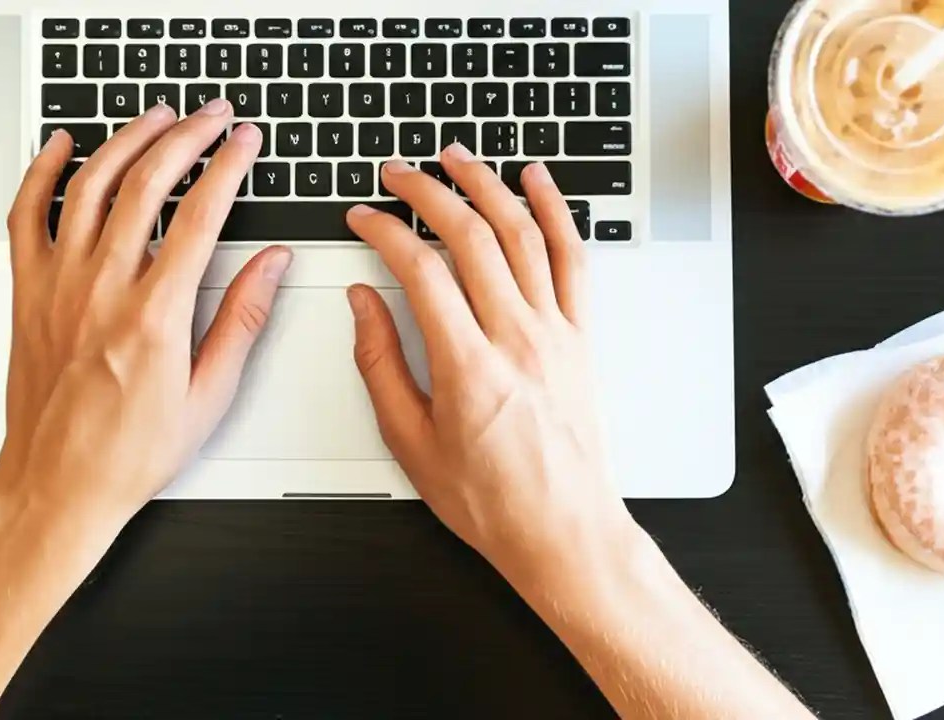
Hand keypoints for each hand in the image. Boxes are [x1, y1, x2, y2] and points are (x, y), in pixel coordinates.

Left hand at [0, 100, 290, 522]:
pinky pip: (27, 214)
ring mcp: (59, 285)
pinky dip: (43, 171)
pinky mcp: (29, 291)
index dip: (229, 166)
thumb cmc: (131, 450)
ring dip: (127, 140)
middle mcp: (103, 289)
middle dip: (187, 137)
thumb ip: (243, 319)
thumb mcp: (210, 394)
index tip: (245, 140)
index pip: (201, 214)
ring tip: (158, 117)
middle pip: (147, 184)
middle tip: (212, 116)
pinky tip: (62, 146)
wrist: (58, 483)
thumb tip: (273, 264)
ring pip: (91, 186)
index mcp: (156, 314)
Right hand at [346, 145, 634, 585]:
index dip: (384, 230)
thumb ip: (381, 366)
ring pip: (523, 235)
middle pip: (472, 237)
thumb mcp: (412, 443)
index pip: (421, 268)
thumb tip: (364, 304)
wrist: (564, 531)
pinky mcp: (581, 337)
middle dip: (428, 192)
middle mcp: (517, 339)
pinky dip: (556, 213)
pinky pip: (573, 259)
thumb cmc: (492, 502)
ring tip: (457, 158)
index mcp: (468, 366)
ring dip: (488, 186)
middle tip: (398, 173)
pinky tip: (539, 183)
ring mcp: (556, 333)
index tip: (362, 218)